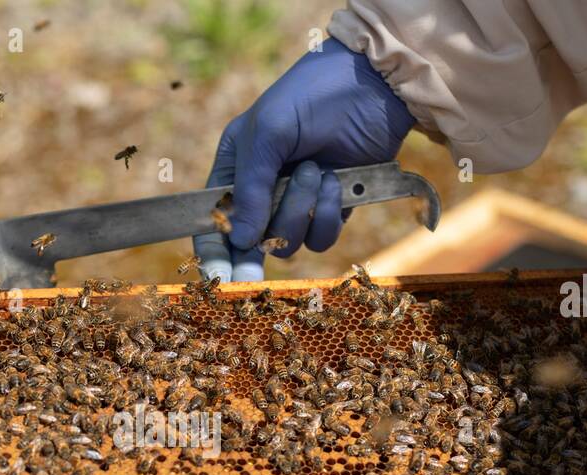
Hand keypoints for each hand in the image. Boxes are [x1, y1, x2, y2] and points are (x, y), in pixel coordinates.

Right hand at [193, 38, 414, 281]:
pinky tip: (337, 182)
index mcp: (235, 168)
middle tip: (251, 275)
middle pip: (250, 243)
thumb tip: (240, 239)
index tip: (216, 279)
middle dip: (255, 251)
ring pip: (289, 242)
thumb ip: (251, 187)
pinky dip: (329, 214)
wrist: (374, 83)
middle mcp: (262, 190)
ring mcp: (298, 202)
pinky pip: (322, 237)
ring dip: (301, 212)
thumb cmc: (311, 95)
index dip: (212, 252)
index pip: (213, 219)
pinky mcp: (332, 208)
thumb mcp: (270, 132)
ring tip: (316, 171)